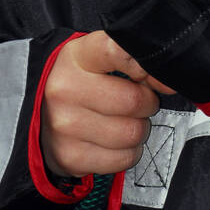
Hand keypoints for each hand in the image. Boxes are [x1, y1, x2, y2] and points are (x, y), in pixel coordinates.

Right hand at [41, 31, 175, 178]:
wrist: (41, 118)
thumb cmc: (82, 83)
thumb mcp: (98, 59)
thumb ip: (132, 59)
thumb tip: (168, 82)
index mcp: (76, 57)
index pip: (116, 50)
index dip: (143, 64)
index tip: (149, 75)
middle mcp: (64, 89)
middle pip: (133, 100)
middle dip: (147, 104)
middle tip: (139, 104)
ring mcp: (64, 125)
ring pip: (132, 133)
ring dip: (138, 131)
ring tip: (125, 123)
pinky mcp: (70, 156)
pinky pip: (123, 159)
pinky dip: (127, 153)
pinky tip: (114, 142)